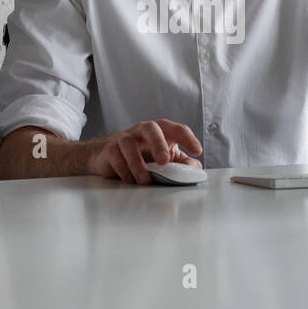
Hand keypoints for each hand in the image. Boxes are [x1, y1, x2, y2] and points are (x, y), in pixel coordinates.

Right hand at [87, 119, 203, 184]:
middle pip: (151, 128)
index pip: (177, 129)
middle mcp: (143, 130)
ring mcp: (125, 138)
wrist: (111, 155)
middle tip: (164, 162)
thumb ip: (183, 163)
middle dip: (158, 144)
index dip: (188, 138)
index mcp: (161, 130)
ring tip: (145, 180)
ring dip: (137, 163)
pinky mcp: (111, 149)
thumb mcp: (167, 158)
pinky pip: (116, 157)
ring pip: (129, 144)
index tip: (196, 151)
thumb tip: (195, 169)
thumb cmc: (144, 154)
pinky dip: (124, 171)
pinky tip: (131, 180)